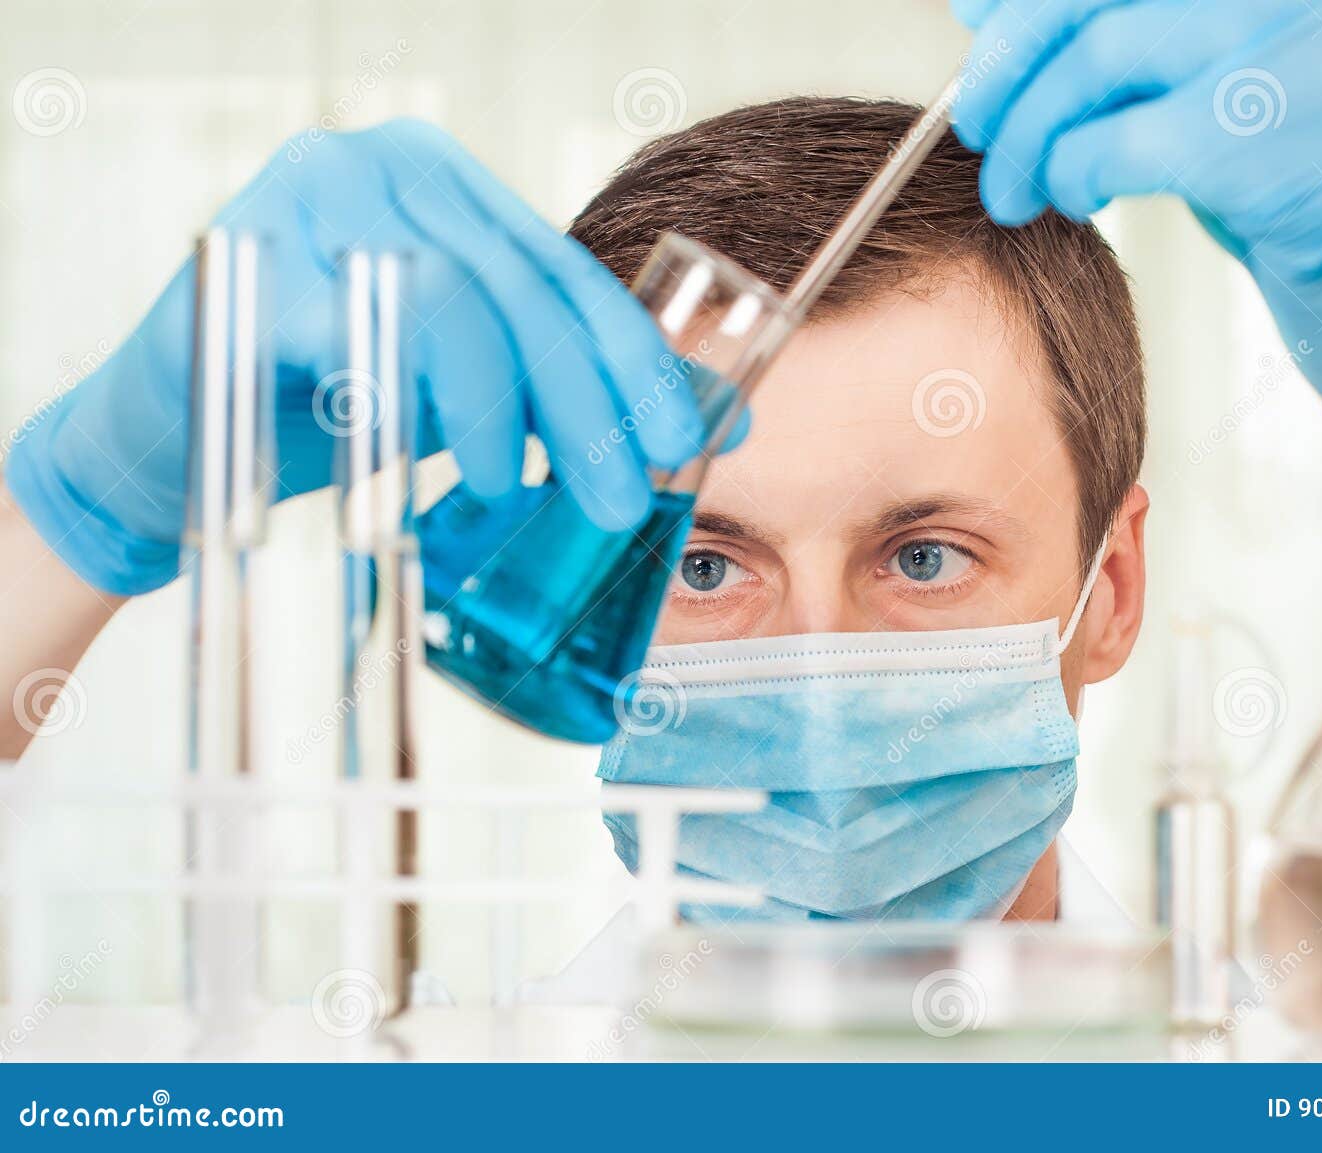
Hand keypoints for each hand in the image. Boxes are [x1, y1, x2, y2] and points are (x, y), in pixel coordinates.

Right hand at [4, 118, 704, 594]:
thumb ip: (559, 388)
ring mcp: (312, 202)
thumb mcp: (459, 389)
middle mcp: (387, 170)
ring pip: (454, 303)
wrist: (168, 435)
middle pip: (523, 292)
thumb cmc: (324, 404)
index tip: (682, 441)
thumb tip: (709, 423)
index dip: (632, 360)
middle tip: (620, 501)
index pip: (566, 274)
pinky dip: (400, 401)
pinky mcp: (251, 263)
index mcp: (448, 188)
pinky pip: (356, 330)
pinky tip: (417, 464)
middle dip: (584, 407)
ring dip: (500, 411)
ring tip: (516, 492)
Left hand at [951, 0, 1321, 484]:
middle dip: (1013, 67)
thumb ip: (1120, 52)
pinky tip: (1071, 200)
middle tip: (980, 130)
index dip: (1038, 3)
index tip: (982, 40)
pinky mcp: (1280, 134)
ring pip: (1102, 60)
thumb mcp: (1206, 101)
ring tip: (1015, 187)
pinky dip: (1073, 170)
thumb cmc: (1307, 199)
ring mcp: (1306, 48)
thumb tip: (986, 12)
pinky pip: (1125, 139)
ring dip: (1030, 134)